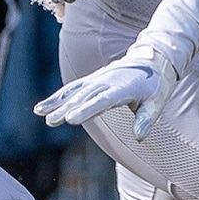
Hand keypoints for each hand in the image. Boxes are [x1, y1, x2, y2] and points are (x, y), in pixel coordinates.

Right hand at [35, 44, 178, 140]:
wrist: (153, 61)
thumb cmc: (156, 85)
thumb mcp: (158, 101)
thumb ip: (147, 119)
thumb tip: (139, 138)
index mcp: (123, 88)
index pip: (103, 100)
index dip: (87, 109)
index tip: (71, 119)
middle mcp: (106, 82)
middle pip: (84, 97)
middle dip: (67, 109)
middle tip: (51, 121)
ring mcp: (97, 80)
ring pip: (74, 92)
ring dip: (57, 102)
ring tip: (40, 113)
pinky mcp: (91, 81)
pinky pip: (72, 89)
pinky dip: (57, 97)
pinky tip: (42, 107)